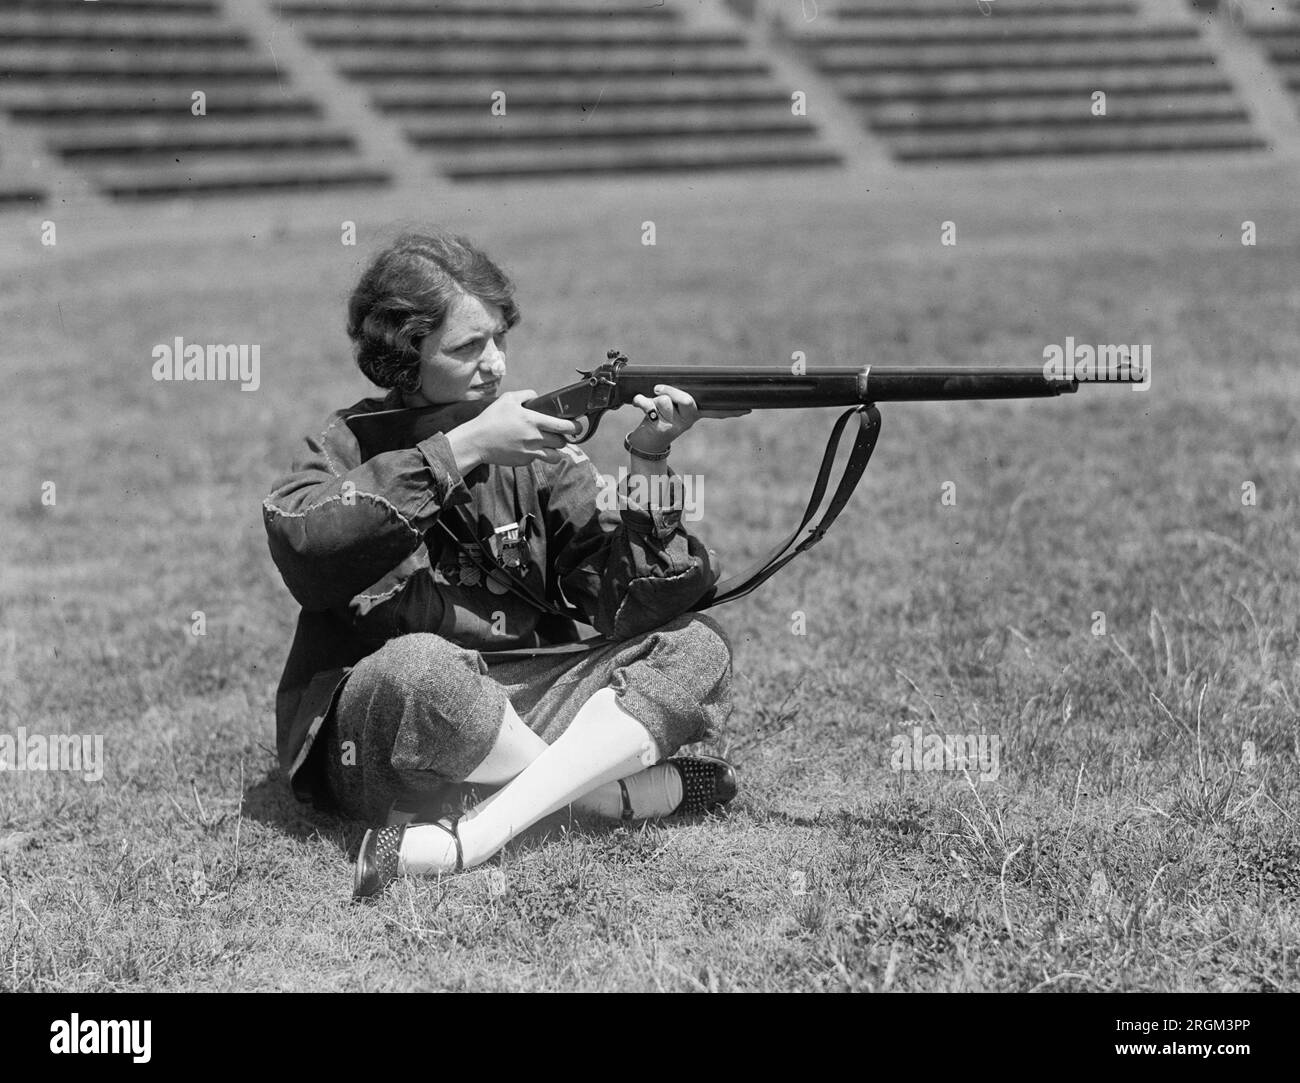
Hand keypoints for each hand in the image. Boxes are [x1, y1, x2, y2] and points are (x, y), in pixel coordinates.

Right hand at [447, 390, 579, 470]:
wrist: (476, 442)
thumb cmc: (491, 418)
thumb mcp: (508, 399)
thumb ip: (527, 395)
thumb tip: (537, 396)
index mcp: (534, 421)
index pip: (564, 426)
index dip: (576, 427)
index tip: (578, 426)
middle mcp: (535, 438)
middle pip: (562, 442)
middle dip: (564, 438)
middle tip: (560, 434)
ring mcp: (531, 452)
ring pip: (555, 456)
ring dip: (555, 451)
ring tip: (549, 445)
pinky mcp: (524, 462)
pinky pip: (538, 459)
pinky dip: (537, 454)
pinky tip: (527, 447)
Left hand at [629, 384, 749, 453]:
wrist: (648, 441)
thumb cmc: (663, 416)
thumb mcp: (674, 406)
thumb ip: (682, 395)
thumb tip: (690, 380)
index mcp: (695, 414)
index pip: (717, 412)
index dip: (732, 410)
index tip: (747, 409)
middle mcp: (687, 420)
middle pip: (688, 401)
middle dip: (672, 391)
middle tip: (658, 389)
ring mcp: (673, 425)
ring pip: (664, 402)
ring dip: (653, 398)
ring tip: (650, 403)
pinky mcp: (657, 427)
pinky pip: (646, 407)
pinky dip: (640, 401)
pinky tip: (639, 402)